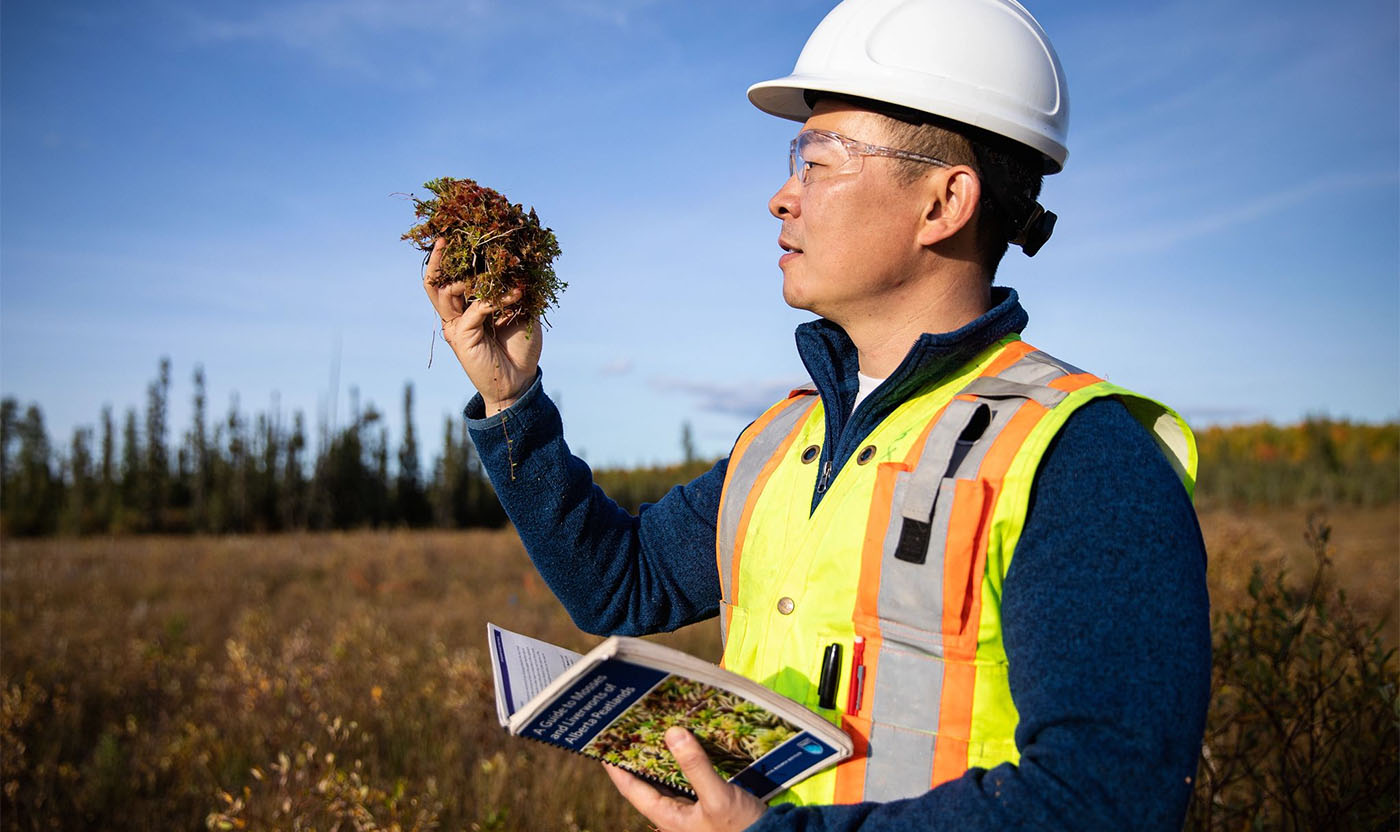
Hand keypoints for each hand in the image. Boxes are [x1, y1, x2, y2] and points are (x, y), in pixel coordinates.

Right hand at [422, 238, 541, 411]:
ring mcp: (455, 325)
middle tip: (449, 238)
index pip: (453, 276)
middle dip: (440, 259)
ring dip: (467, 276)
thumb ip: (517, 287)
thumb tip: (522, 259)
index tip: (461, 232)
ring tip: (491, 267)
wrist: (521, 380)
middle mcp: (456, 314)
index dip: (453, 256)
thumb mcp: (523, 310)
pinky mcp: (460, 336)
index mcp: (467, 305)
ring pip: (445, 292)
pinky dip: (495, 299)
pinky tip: (515, 295)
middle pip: (436, 282)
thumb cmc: (521, 346)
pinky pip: (475, 309)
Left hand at [604, 727, 767, 831]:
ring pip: (668, 781)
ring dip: (662, 758)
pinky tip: (687, 746)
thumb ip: (695, 766)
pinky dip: (683, 763)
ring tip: (656, 730)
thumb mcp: (717, 797)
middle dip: (638, 757)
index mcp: (668, 818)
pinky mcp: (707, 806)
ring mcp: (691, 812)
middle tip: (631, 729)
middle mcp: (675, 816)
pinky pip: (687, 781)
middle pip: (647, 783)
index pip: (631, 789)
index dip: (615, 767)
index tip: (603, 744)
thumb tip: (672, 732)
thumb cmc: (741, 829)